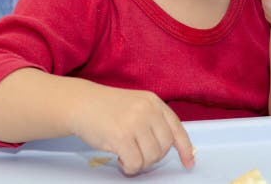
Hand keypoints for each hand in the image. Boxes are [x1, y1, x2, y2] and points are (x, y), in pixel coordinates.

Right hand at [69, 85, 194, 174]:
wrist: (81, 103)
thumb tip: (169, 145)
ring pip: (151, 157)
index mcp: (154, 102)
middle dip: (153, 156)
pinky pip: (135, 163)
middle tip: (138, 153)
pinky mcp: (121, 136)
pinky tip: (119, 158)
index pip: (177, 128)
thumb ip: (153, 120)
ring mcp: (135, 123)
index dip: (185, 148)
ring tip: (126, 154)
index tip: (189, 162)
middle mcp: (148, 110)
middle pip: (165, 147)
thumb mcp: (137, 105)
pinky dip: (128, 167)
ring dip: (139, 162)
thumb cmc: (107, 108)